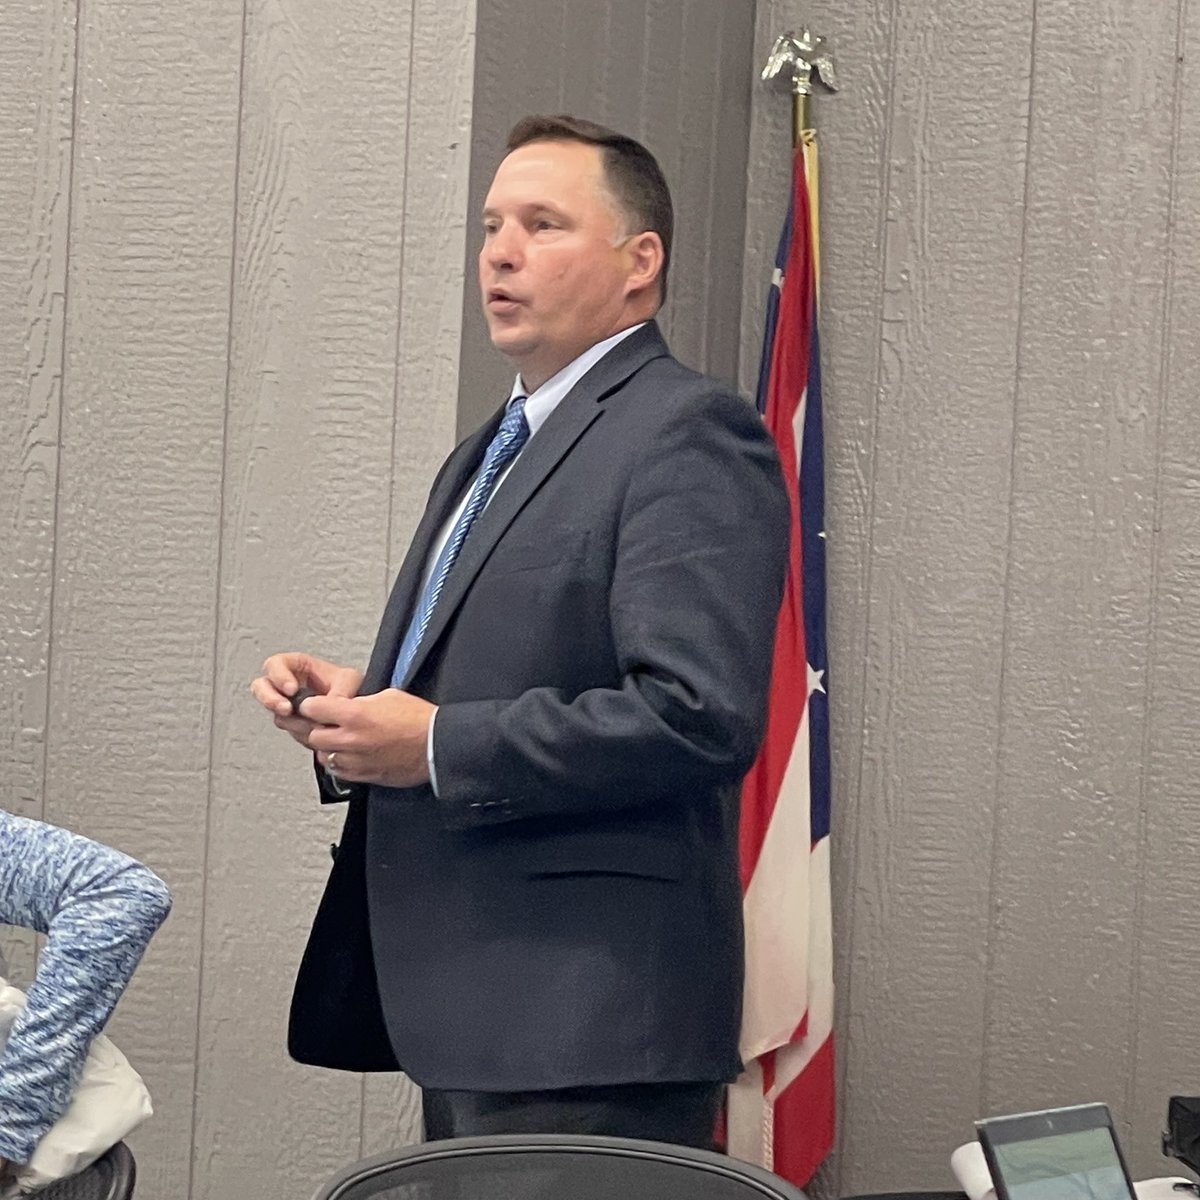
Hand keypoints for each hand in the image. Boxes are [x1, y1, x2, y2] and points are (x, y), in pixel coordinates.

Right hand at [250, 652, 364, 748]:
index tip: (291, 689)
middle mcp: (287, 684)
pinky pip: (287, 726)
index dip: (279, 675)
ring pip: (272, 710)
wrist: (354, 710)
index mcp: (298, 666)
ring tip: (305, 722)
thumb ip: (339, 690)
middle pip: (262, 686)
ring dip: (287, 718)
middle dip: (270, 698)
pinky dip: (298, 729)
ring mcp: (287, 703)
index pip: (276, 664)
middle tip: (286, 708)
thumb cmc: (348, 686)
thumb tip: (329, 704)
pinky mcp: (292, 721)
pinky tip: (311, 729)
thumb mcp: (349, 680)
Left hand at [300, 688, 435, 787]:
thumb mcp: (388, 695)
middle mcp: (351, 739)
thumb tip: (348, 703)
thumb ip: (361, 701)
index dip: (312, 704)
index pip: (312, 708)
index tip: (316, 704)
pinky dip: (339, 762)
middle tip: (327, 723)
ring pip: (322, 756)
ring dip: (327, 747)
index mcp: (355, 715)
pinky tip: (350, 754)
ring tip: (340, 739)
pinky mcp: (363, 776)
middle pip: (312, 735)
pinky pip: (337, 770)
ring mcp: (355, 760)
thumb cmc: (420, 721)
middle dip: (318, 727)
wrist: (436, 746)